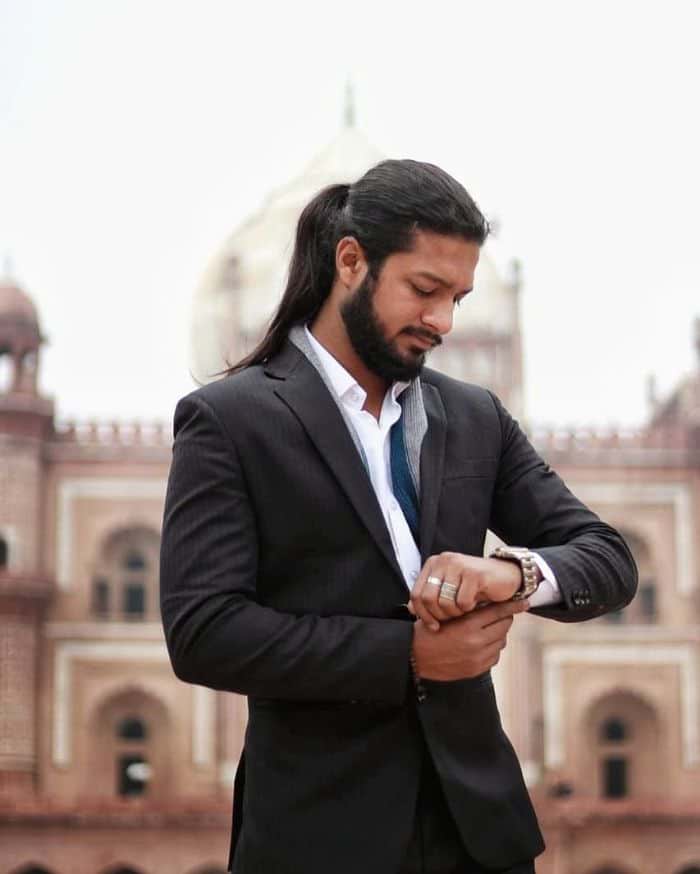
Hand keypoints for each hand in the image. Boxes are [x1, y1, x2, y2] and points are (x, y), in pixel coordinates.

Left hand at [408, 552, 525, 630]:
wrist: (506, 576)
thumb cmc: (475, 587)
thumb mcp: (449, 590)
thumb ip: (430, 597)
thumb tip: (411, 610)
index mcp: (434, 564)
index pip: (416, 593)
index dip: (422, 614)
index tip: (433, 626)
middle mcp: (443, 561)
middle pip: (427, 598)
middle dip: (438, 615)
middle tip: (451, 619)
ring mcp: (458, 565)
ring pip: (444, 602)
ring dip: (454, 613)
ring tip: (463, 610)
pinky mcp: (474, 574)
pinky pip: (463, 602)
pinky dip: (468, 609)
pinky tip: (474, 604)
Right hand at [411, 599, 528, 681]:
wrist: (414, 657)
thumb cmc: (428, 630)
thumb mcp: (446, 614)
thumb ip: (468, 609)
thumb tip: (489, 602)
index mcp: (468, 626)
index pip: (498, 612)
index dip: (512, 606)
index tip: (525, 602)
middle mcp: (476, 643)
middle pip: (504, 626)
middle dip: (504, 617)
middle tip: (502, 612)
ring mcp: (478, 658)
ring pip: (501, 641)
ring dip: (498, 633)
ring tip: (488, 627)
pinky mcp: (476, 670)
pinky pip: (494, 655)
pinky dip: (492, 647)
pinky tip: (481, 643)